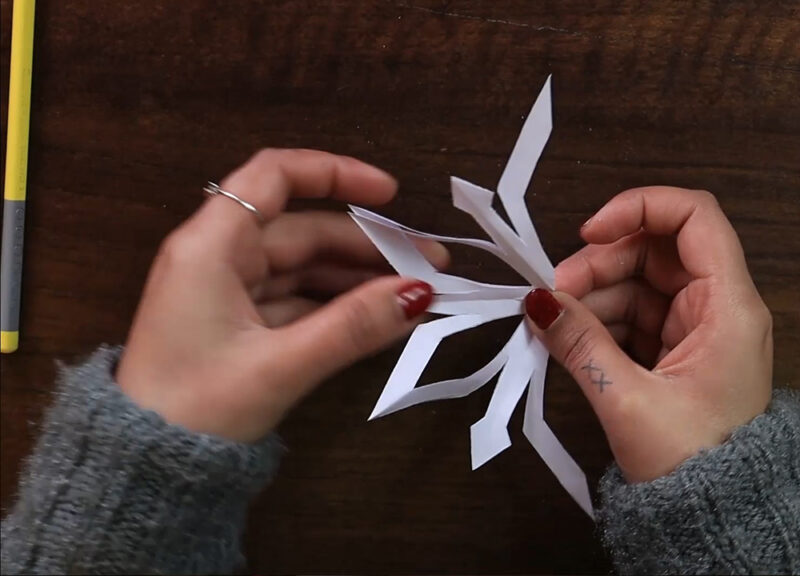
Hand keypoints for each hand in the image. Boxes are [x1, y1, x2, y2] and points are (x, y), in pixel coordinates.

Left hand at [116, 149, 445, 441]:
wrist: (142, 469)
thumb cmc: (197, 408)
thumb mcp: (281, 366)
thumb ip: (352, 326)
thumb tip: (420, 293)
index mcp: (212, 247)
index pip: (274, 176)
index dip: (335, 173)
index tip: (391, 194)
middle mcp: (218, 257)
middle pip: (302, 228)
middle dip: (368, 243)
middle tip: (431, 265)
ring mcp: (227, 292)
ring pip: (304, 267)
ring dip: (358, 277)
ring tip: (416, 294)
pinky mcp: (236, 325)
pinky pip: (296, 300)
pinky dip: (336, 306)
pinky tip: (379, 318)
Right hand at [524, 187, 771, 482]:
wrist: (721, 519)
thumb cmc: (693, 462)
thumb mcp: (628, 400)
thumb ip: (581, 343)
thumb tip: (537, 302)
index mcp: (729, 306)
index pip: (694, 216)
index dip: (639, 208)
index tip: (588, 232)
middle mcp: (720, 307)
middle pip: (657, 250)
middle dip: (601, 262)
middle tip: (553, 293)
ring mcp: (699, 329)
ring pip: (641, 283)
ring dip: (594, 295)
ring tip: (554, 323)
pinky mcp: (680, 352)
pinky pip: (637, 316)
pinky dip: (602, 321)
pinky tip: (570, 338)